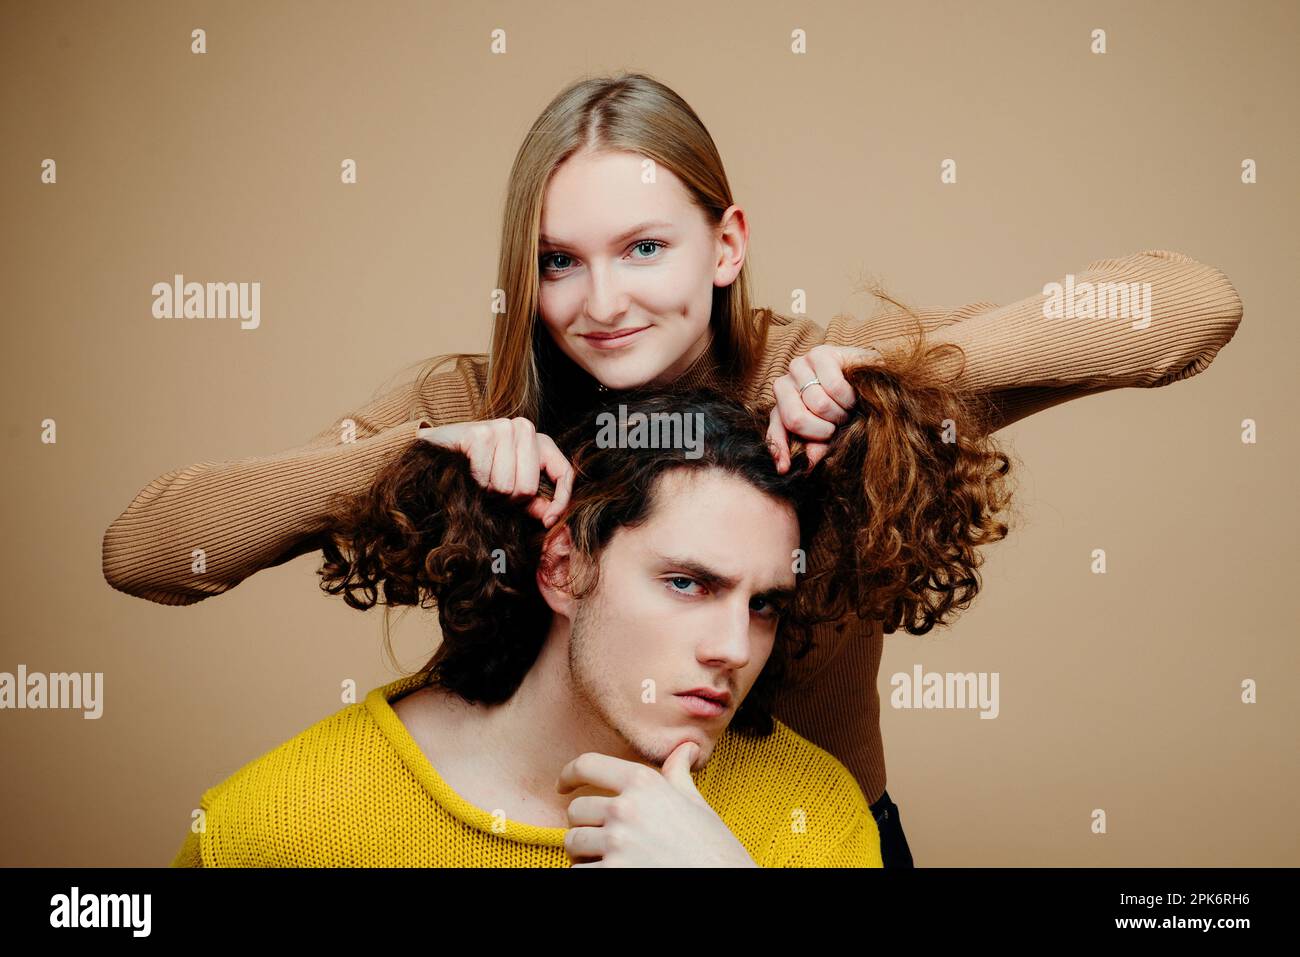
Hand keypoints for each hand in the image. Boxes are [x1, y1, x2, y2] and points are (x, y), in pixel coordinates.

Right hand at [418, 418, 573, 526]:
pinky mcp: (480, 433)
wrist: (438, 448)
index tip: (548, 523)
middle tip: (493, 493)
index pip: (565, 473)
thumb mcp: (511, 485)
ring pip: (505, 486)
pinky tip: (467, 471)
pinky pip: (484, 477)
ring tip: (480, 481)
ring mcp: (503, 427)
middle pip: (528, 487)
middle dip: (508, 500)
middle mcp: (525, 429)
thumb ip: (533, 502)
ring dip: (487, 492)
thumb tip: (550, 520)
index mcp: (540, 441)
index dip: (560, 501)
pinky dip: (474, 483)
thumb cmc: (478, 468)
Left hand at [557, 742, 757, 866]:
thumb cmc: (712, 847)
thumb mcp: (696, 805)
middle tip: (604, 839)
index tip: (564, 786)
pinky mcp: (611, 874)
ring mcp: (617, 844)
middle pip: (576, 811)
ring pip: (572, 843)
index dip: (569, 774)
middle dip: (585, 825)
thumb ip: (678, 776)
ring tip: (610, 859)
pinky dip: (588, 873)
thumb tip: (685, 748)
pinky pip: (578, 872)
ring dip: (585, 854)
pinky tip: (610, 872)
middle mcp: (626, 808)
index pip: (588, 764)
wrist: (725, 882)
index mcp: (644, 783)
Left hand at [767, 343, 882, 472]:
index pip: (774, 430)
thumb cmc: (848, 410)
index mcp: (782, 407)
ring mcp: (799, 367)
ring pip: (818, 404)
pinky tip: (852, 394)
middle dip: (822, 430)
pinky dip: (848, 397)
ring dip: (840, 412)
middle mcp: (784, 385)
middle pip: (794, 418)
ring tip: (847, 408)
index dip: (779, 449)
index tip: (785, 469)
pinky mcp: (819, 354)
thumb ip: (816, 447)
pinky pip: (834, 386)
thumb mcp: (830, 433)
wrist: (872, 381)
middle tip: (837, 425)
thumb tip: (806, 466)